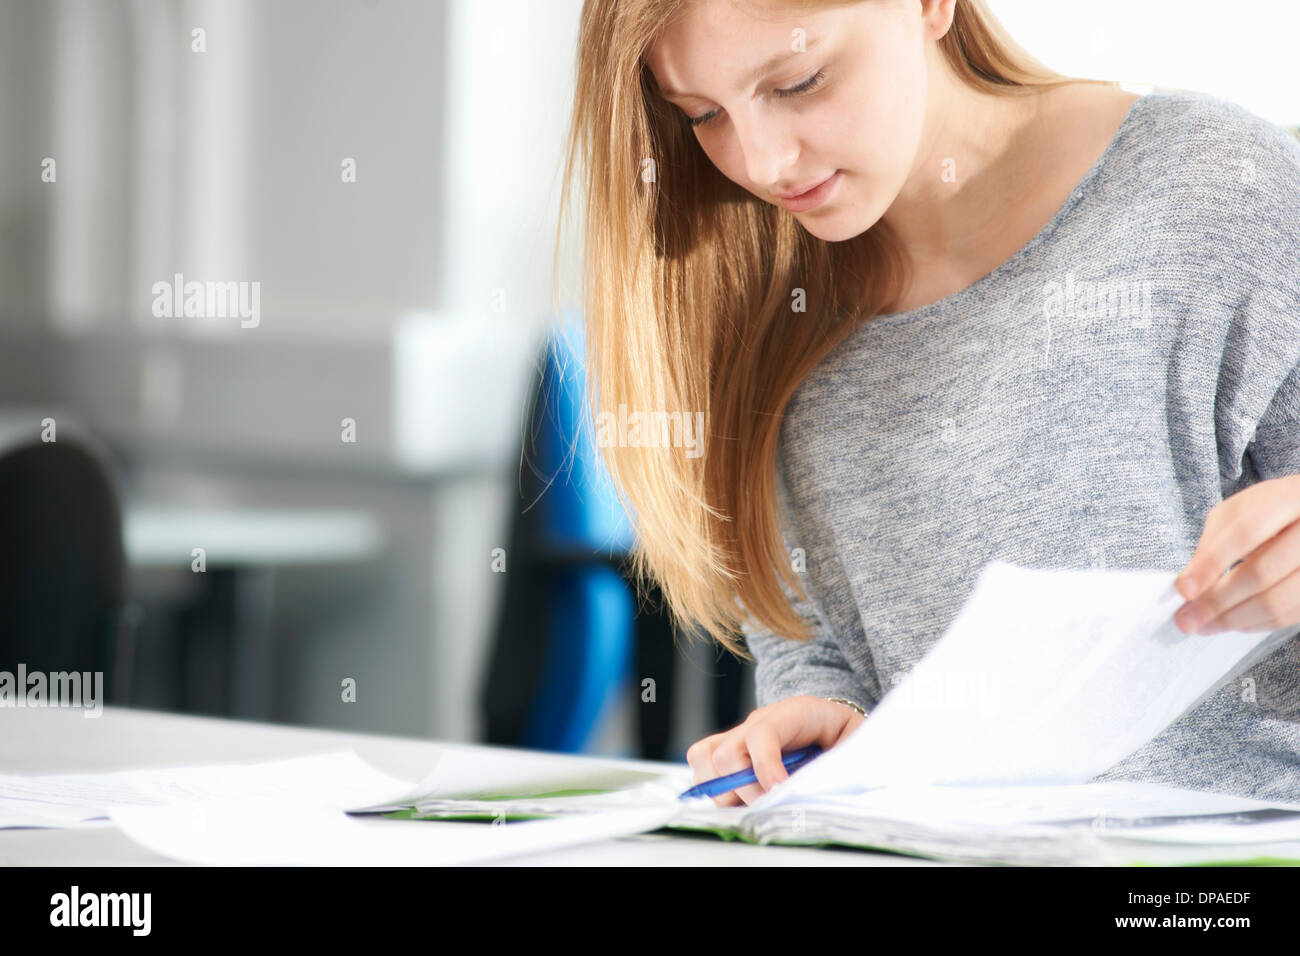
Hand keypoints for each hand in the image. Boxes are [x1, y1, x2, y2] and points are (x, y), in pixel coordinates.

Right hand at [684, 695, 864, 806]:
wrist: (838, 727)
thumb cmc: (847, 736)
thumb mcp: (853, 743)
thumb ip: (834, 762)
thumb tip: (809, 791)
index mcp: (794, 713)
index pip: (762, 732)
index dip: (765, 766)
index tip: (779, 792)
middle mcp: (757, 722)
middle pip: (725, 752)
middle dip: (745, 789)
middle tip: (771, 805)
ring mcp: (740, 736)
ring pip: (706, 760)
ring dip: (726, 792)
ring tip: (757, 803)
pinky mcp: (730, 753)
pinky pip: (703, 769)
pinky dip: (716, 791)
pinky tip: (744, 801)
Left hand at [1174, 474, 1299, 634]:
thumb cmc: (1271, 513)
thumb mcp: (1238, 512)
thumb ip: (1214, 542)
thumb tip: (1189, 584)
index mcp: (1290, 497)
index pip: (1246, 532)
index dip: (1211, 563)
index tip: (1184, 589)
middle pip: (1262, 572)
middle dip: (1217, 601)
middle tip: (1187, 618)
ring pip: (1278, 600)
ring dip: (1234, 619)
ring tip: (1205, 625)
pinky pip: (1290, 615)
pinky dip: (1257, 623)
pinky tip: (1234, 622)